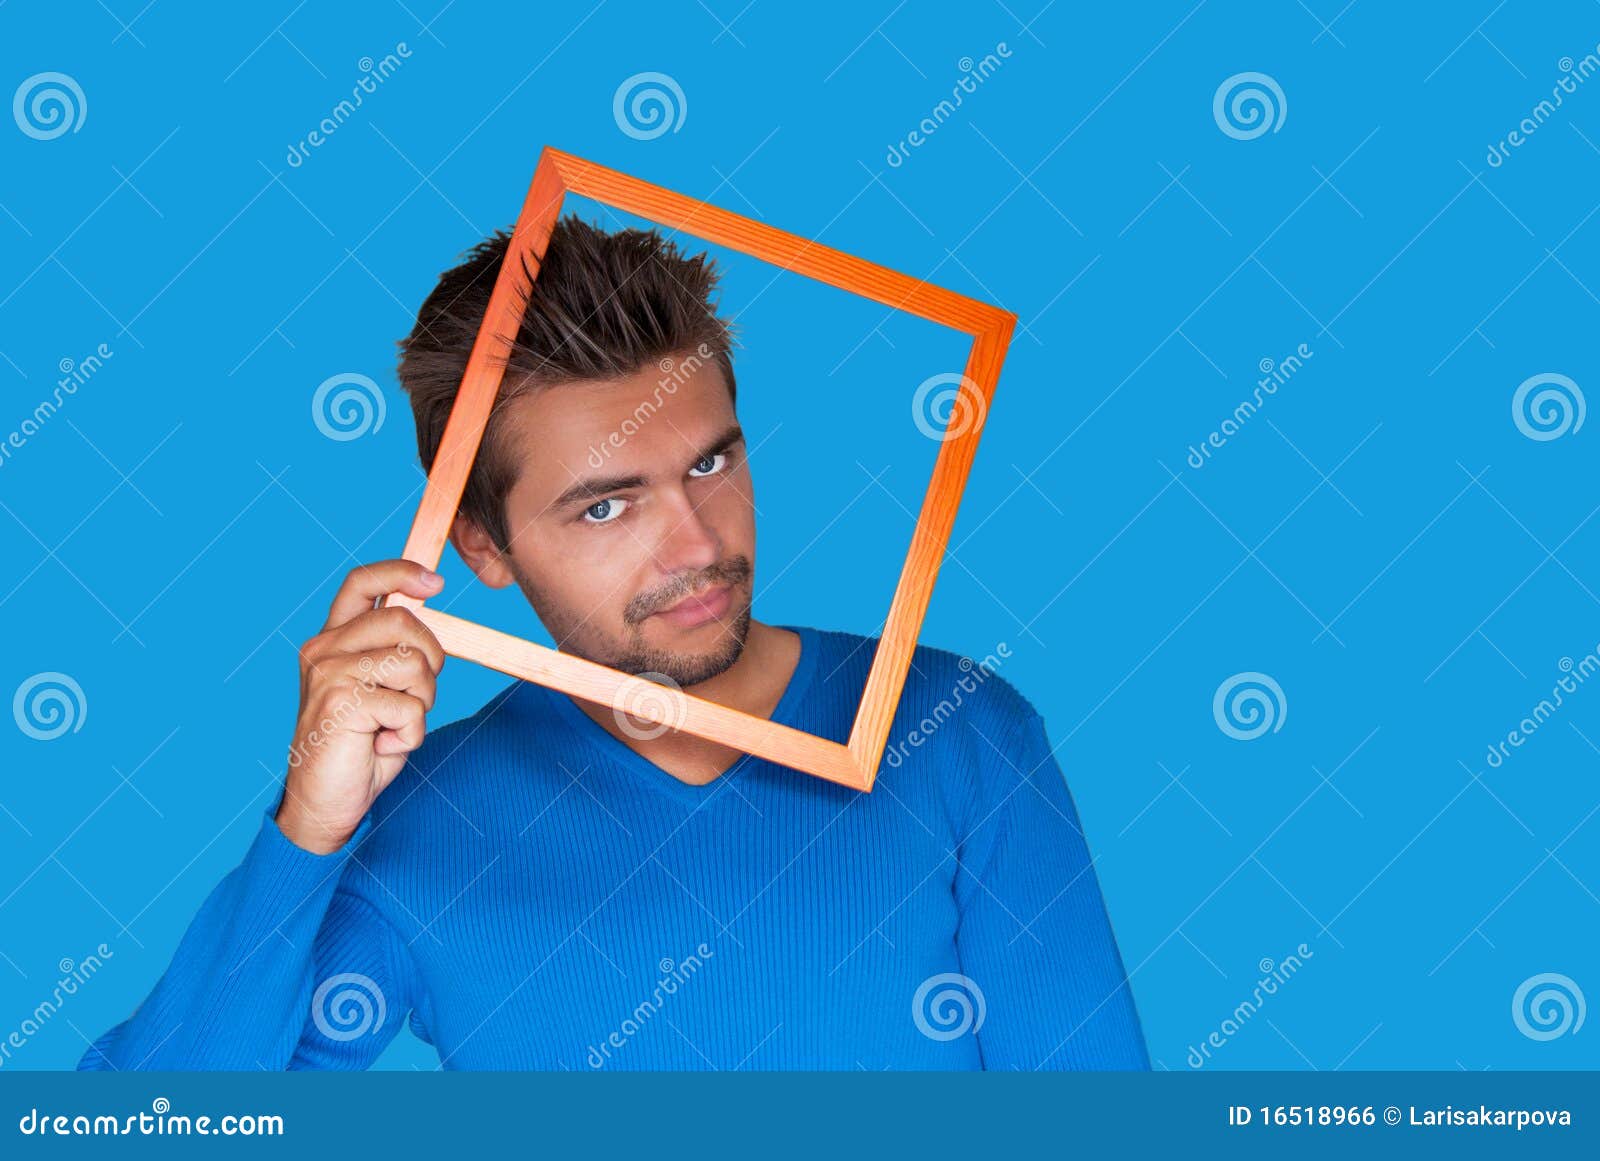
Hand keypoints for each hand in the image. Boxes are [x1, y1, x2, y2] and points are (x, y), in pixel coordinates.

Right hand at [275, 560, 445, 853]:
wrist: (324, 804)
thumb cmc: (359, 747)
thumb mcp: (380, 689)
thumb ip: (393, 652)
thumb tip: (428, 611)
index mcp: (331, 641)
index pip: (361, 582)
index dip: (401, 572)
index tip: (436, 581)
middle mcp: (323, 650)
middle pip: (405, 621)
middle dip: (431, 659)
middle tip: (416, 698)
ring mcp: (329, 675)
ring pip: (414, 663)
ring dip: (422, 702)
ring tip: (393, 726)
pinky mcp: (341, 703)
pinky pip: (410, 708)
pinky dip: (411, 735)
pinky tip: (382, 747)